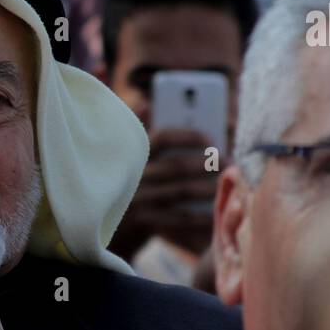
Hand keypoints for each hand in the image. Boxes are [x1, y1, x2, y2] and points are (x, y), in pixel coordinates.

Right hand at [112, 128, 223, 257]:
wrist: (100, 224)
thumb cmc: (124, 185)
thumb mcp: (125, 158)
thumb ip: (139, 132)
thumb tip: (146, 104)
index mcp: (131, 154)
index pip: (162, 138)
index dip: (188, 136)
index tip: (211, 139)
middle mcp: (133, 176)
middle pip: (176, 167)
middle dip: (206, 164)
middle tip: (228, 162)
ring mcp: (137, 201)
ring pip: (180, 192)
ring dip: (207, 187)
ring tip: (226, 183)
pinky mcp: (143, 223)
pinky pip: (179, 219)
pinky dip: (200, 216)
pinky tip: (215, 210)